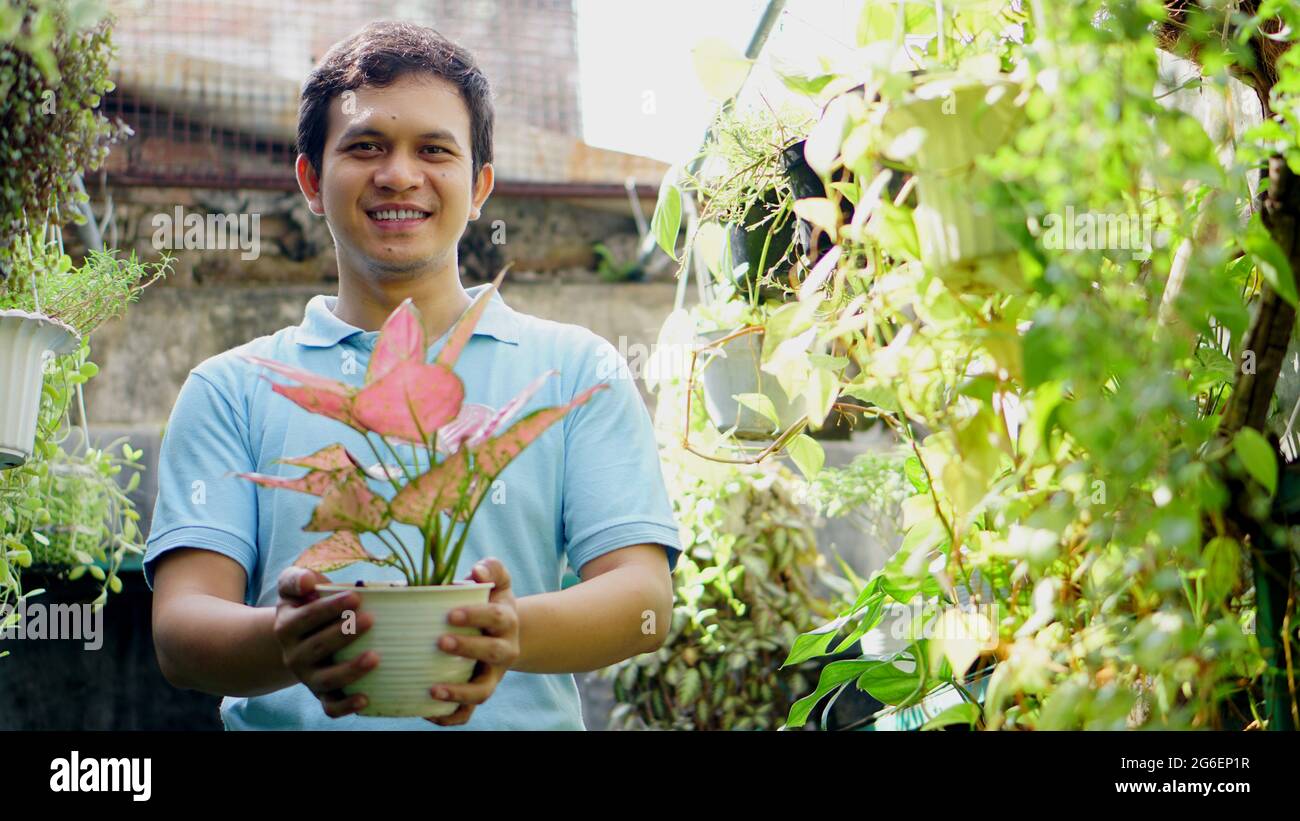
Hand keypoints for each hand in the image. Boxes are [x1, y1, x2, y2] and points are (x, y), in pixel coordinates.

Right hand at [273, 566, 377, 718]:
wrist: (297, 638)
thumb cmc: (304, 605)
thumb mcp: (293, 588)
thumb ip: (296, 578)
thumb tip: (308, 581)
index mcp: (286, 627)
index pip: (307, 617)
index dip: (330, 608)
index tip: (356, 597)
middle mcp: (294, 655)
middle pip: (318, 648)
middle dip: (344, 634)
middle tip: (370, 619)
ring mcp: (308, 677)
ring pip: (326, 680)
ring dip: (350, 670)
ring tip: (375, 657)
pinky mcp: (322, 694)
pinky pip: (330, 706)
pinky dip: (346, 706)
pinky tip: (366, 698)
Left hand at [426, 558, 519, 725]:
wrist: (506, 633)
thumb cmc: (492, 601)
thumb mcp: (499, 582)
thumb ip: (492, 568)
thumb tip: (477, 570)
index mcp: (506, 620)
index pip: (496, 617)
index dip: (476, 615)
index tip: (451, 613)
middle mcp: (505, 650)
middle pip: (493, 652)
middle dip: (468, 648)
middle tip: (440, 642)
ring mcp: (492, 675)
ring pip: (483, 691)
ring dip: (460, 692)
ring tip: (433, 689)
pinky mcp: (479, 692)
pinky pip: (469, 712)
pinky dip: (451, 716)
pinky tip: (427, 712)